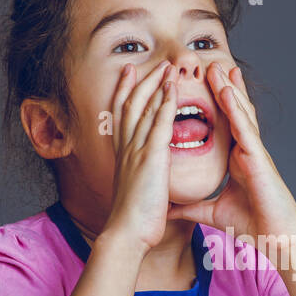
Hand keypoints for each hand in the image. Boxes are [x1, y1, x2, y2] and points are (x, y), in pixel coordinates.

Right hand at [103, 60, 176, 251]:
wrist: (126, 233)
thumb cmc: (133, 220)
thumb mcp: (134, 192)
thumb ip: (139, 178)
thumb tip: (144, 178)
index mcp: (123, 155)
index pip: (122, 115)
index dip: (126, 91)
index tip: (131, 72)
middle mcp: (127, 148)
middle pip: (131, 103)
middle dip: (142, 80)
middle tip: (153, 62)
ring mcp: (137, 150)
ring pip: (144, 107)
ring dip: (156, 84)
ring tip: (168, 66)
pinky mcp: (151, 157)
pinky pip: (159, 123)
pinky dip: (165, 102)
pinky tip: (173, 87)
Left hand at [166, 61, 295, 246]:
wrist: (276, 239)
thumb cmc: (253, 225)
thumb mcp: (212, 214)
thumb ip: (191, 209)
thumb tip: (169, 211)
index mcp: (237, 161)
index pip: (223, 126)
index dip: (214, 107)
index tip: (200, 88)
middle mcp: (246, 152)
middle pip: (233, 114)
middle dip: (222, 88)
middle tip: (208, 64)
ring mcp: (254, 152)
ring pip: (240, 114)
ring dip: (228, 89)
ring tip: (217, 66)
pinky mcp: (259, 158)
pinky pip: (245, 128)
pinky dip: (235, 109)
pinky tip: (226, 91)